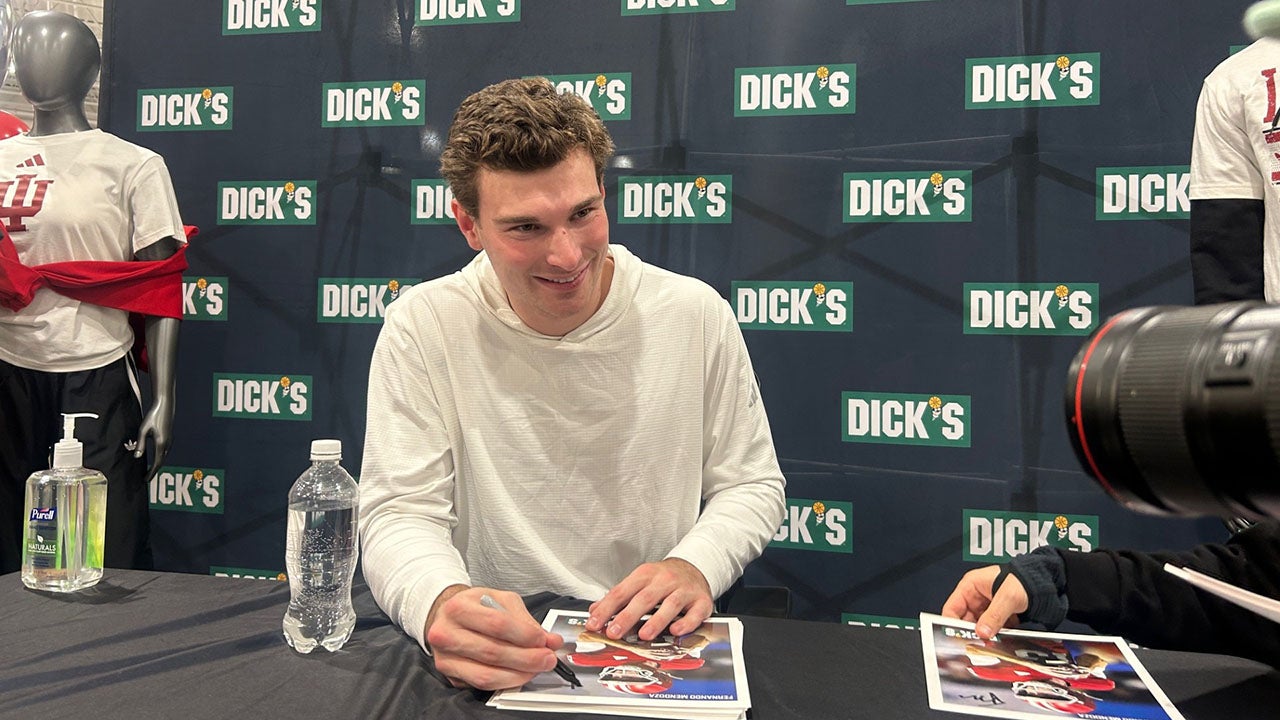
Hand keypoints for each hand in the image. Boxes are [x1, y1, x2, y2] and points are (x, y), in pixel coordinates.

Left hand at [135, 395, 170, 481]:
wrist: (165, 405)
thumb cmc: (153, 416)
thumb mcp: (143, 430)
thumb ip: (141, 444)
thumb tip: (137, 456)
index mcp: (161, 444)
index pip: (157, 463)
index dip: (151, 473)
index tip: (145, 480)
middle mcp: (167, 444)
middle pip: (161, 462)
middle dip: (154, 471)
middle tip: (146, 478)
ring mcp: (169, 440)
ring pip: (164, 457)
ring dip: (157, 464)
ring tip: (150, 470)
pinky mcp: (169, 437)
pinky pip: (165, 451)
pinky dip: (160, 458)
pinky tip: (156, 457)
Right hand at [424, 585, 562, 690]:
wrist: (447, 616)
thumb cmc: (475, 606)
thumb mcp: (501, 601)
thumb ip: (526, 620)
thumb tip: (550, 640)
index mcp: (458, 607)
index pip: (497, 624)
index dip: (524, 635)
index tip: (543, 640)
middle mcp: (446, 633)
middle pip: (492, 652)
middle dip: (527, 658)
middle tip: (547, 658)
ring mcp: (445, 657)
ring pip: (487, 674)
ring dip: (519, 674)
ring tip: (536, 668)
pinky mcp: (450, 674)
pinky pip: (482, 685)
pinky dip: (506, 682)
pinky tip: (519, 674)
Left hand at [585, 558, 712, 642]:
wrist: (695, 568)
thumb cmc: (664, 579)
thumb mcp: (639, 581)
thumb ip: (619, 596)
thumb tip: (595, 611)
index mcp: (645, 575)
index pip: (622, 591)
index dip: (606, 608)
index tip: (594, 623)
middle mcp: (664, 580)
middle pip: (644, 598)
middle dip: (627, 616)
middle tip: (613, 632)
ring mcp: (684, 590)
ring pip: (670, 604)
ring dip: (656, 621)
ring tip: (644, 635)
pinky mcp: (701, 601)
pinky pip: (695, 613)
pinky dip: (686, 623)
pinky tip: (675, 631)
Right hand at [941, 565, 1027, 638]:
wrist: (1044, 583)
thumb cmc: (1024, 579)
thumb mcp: (1007, 597)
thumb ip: (994, 615)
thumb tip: (982, 632)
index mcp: (970, 586)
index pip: (951, 608)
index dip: (951, 623)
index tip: (956, 638)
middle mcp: (975, 597)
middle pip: (964, 620)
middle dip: (970, 632)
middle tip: (975, 644)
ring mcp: (986, 607)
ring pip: (978, 627)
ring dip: (984, 635)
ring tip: (990, 643)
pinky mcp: (997, 616)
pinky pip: (991, 629)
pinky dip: (995, 636)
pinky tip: (1000, 641)